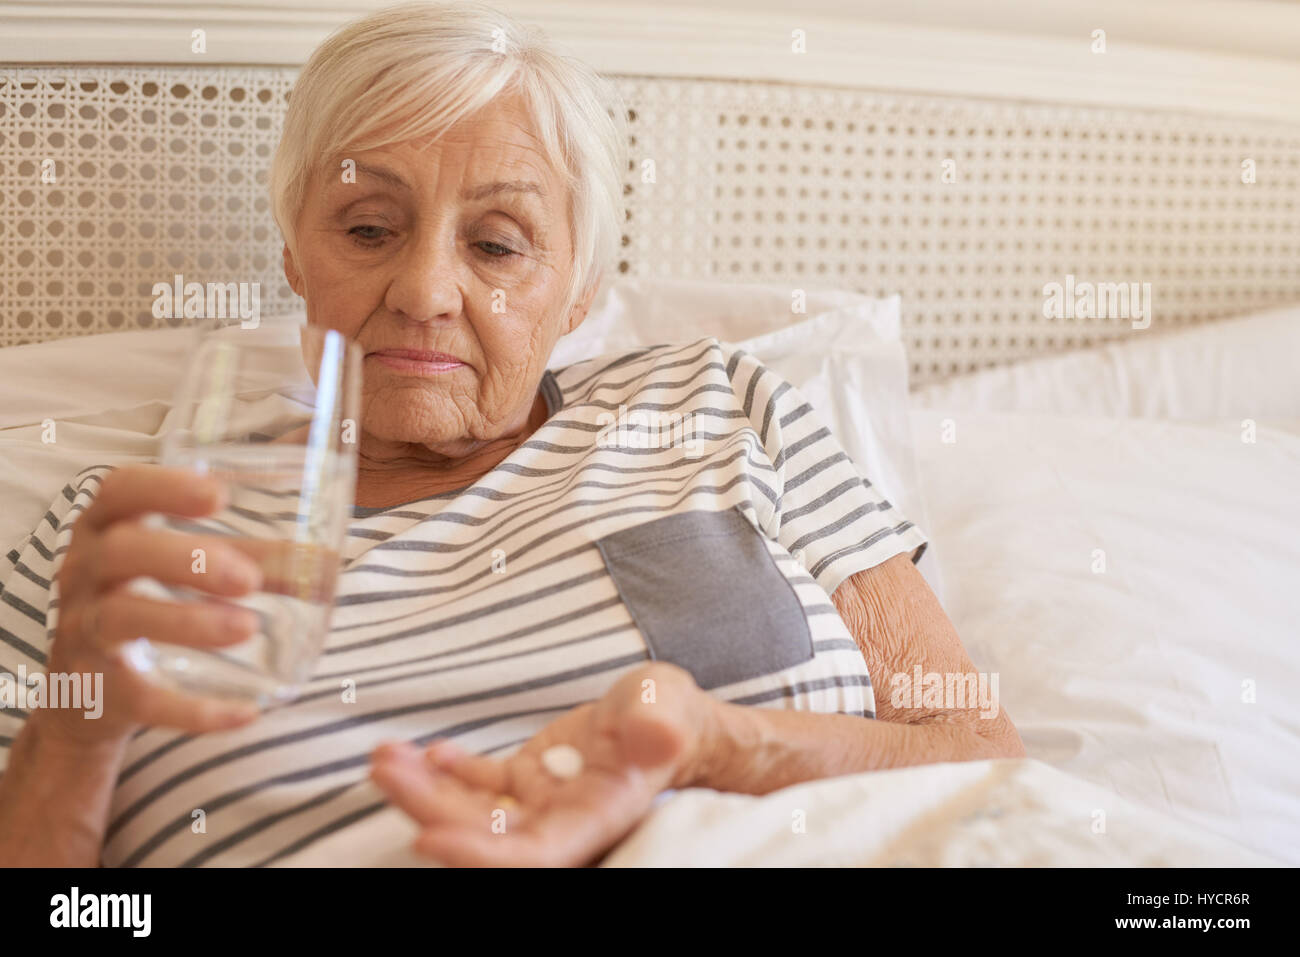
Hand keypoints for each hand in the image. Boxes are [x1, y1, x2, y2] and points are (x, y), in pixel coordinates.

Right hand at [41, 464, 266, 748]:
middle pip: (122, 551)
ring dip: (188, 622)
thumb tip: (329, 562)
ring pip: (122, 618)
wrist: (86, 695)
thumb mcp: (188, 568)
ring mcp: (85, 632)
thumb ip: (254, 554)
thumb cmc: (151, 601)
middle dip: (187, 559)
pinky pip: (141, 699)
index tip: (217, 493)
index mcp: (108, 529)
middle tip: (247, 578)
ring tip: (249, 628)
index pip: (119, 491)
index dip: (162, 486)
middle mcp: (85, 574)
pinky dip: (192, 710)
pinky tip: (245, 714)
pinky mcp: (98, 691)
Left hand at [370, 662, 715, 865]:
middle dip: (429, 809)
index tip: (429, 835)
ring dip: (424, 788)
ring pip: (470, 812)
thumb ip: (658, 724)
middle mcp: (561, 823)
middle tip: (385, 771)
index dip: (481, 852)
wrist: (665, 718)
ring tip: (385, 756)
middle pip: (485, 836)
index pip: (535, 854)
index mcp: (597, 817)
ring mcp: (538, 806)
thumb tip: (656, 734)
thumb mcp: (667, 708)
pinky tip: (423, 752)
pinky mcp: (525, 783)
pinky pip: (477, 787)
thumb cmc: (670, 715)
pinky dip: (445, 771)